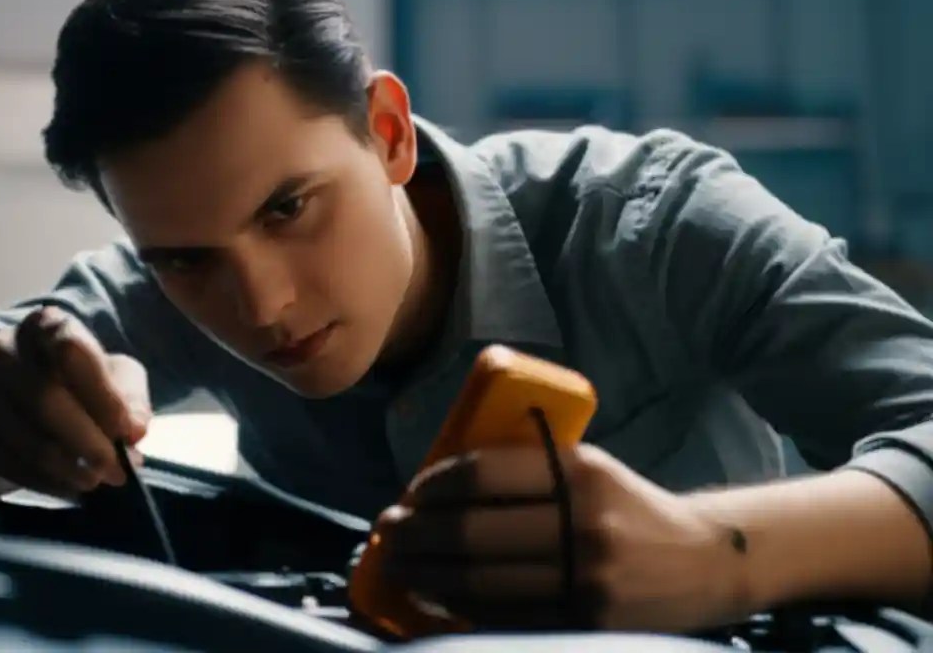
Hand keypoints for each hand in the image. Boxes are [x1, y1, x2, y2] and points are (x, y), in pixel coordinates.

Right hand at [0, 305, 152, 498]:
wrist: (9, 405)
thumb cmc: (74, 385)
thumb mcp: (112, 378)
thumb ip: (130, 397)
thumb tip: (134, 429)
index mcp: (45, 324)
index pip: (70, 349)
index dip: (102, 394)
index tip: (128, 430)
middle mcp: (3, 348)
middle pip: (44, 398)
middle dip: (88, 441)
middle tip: (116, 470)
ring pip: (28, 439)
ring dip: (70, 468)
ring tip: (97, 481)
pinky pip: (11, 464)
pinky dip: (48, 482)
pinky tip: (70, 488)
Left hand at [375, 444, 752, 632]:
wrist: (706, 561)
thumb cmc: (626, 506)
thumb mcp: (587, 468)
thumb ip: (526, 468)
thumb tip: (436, 483)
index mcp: (580, 471)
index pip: (483, 473)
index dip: (433, 486)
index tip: (409, 494)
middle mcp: (584, 523)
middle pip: (472, 532)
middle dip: (416, 534)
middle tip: (388, 533)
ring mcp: (587, 580)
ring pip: (481, 582)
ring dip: (426, 575)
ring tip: (398, 565)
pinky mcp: (585, 624)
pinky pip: (505, 617)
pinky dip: (460, 607)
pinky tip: (436, 595)